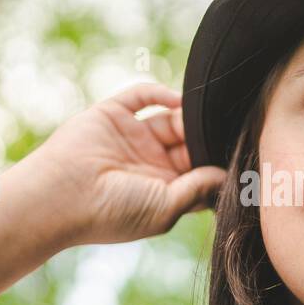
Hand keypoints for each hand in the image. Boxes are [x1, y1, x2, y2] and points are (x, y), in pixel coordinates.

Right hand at [25, 81, 227, 245]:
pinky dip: (160, 92)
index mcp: (162, 189)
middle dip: (207, 136)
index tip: (242, 154)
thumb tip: (227, 175)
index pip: (199, 171)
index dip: (217, 162)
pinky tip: (179, 101)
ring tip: (209, 112)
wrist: (61, 196)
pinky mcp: (112, 114)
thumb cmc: (113, 212)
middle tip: (231, 127)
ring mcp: (131, 137)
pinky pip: (141, 95)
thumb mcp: (166, 208)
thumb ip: (198, 189)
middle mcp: (148, 162)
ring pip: (170, 118)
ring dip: (190, 115)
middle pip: (189, 142)